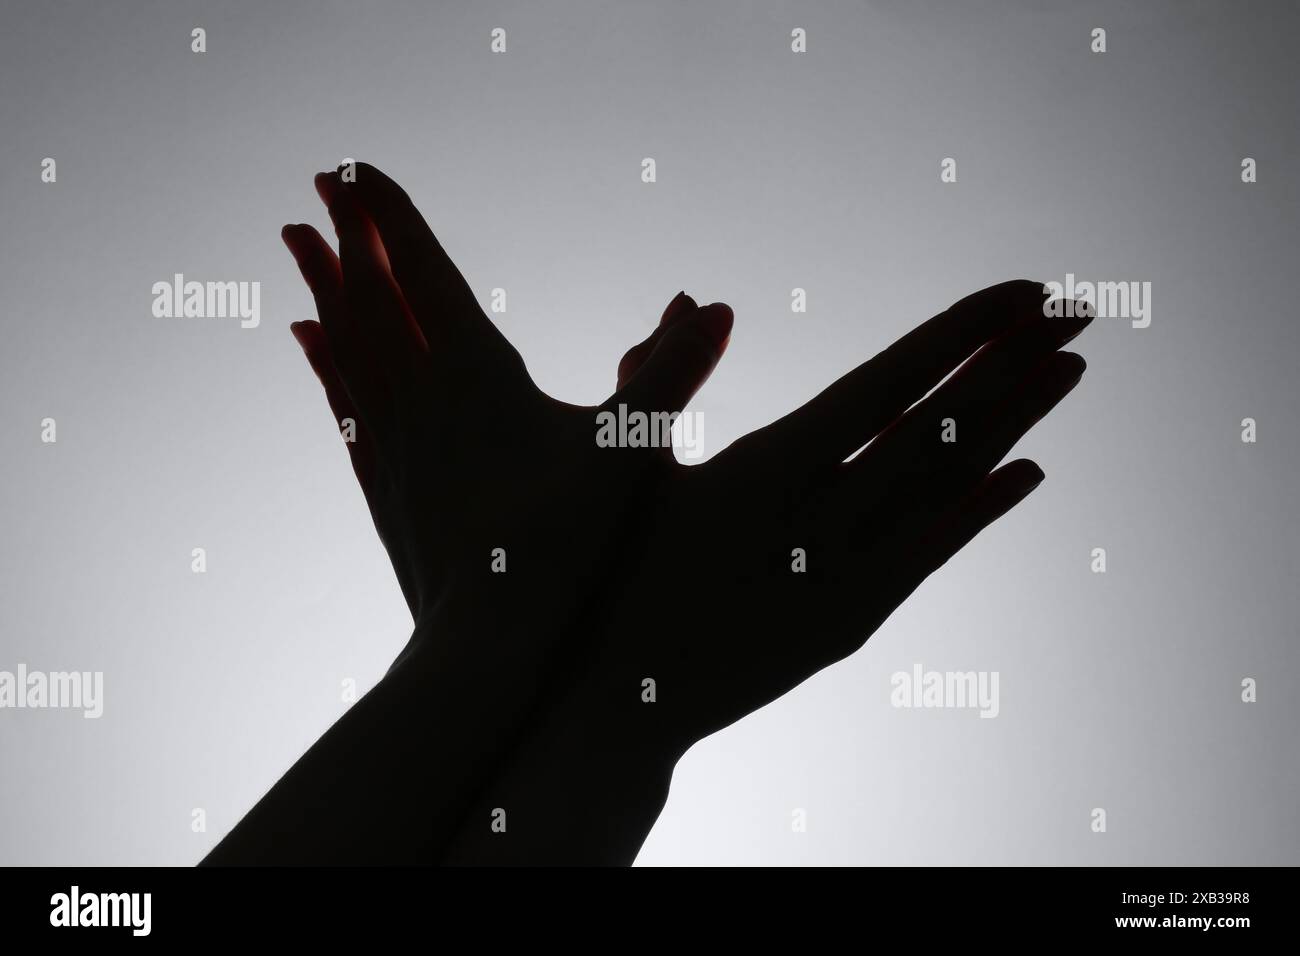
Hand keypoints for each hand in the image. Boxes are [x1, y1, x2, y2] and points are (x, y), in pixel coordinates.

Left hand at [280, 164, 732, 659]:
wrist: (485, 647)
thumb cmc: (563, 550)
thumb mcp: (631, 454)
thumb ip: (672, 374)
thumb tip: (716, 305)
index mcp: (475, 377)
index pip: (425, 272)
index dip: (392, 214)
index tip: (355, 166)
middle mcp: (420, 398)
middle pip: (375, 295)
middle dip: (352, 232)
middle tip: (321, 179)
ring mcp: (392, 442)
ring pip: (348, 342)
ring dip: (325, 284)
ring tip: (296, 240)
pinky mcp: (382, 483)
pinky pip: (343, 400)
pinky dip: (324, 359)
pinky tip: (308, 339)